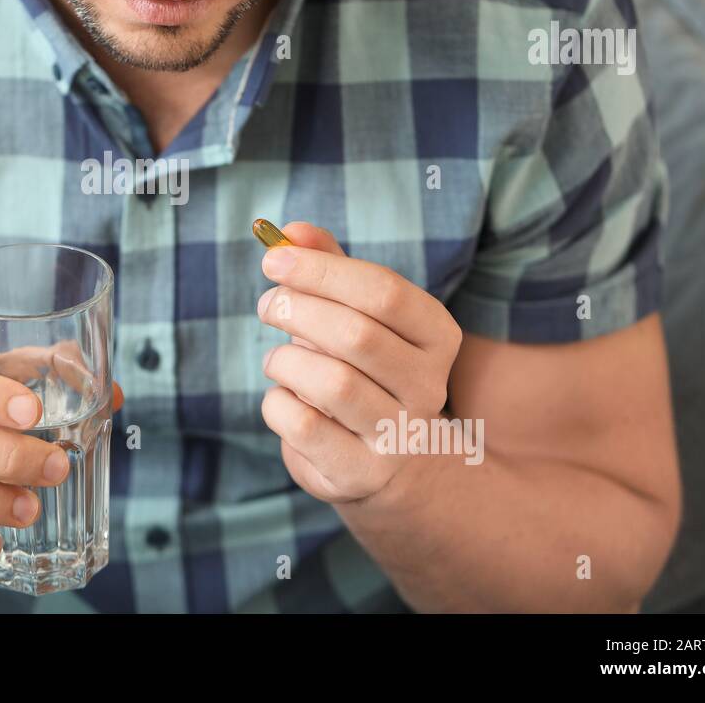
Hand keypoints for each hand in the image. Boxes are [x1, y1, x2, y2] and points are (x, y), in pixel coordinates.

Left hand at [256, 222, 462, 504]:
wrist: (386, 463)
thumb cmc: (362, 369)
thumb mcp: (353, 313)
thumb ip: (327, 267)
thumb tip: (290, 231)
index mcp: (436, 335)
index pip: (384, 292)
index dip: (322, 270)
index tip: (274, 260)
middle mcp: (429, 386)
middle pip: (356, 334)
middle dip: (297, 310)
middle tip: (268, 306)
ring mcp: (398, 435)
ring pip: (331, 383)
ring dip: (286, 360)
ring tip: (277, 359)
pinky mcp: (361, 473)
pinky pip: (305, 426)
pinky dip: (277, 403)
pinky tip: (283, 398)